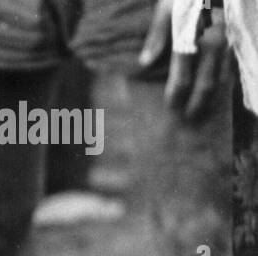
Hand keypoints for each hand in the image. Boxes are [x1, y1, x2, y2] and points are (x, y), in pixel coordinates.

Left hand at [141, 0, 227, 120]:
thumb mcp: (167, 7)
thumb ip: (157, 35)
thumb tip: (144, 63)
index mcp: (193, 37)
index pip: (182, 78)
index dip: (176, 97)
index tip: (170, 108)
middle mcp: (213, 42)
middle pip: (206, 85)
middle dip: (196, 105)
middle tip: (188, 120)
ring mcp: (227, 42)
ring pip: (222, 79)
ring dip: (211, 98)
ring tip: (202, 111)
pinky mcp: (235, 40)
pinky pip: (230, 67)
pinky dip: (222, 82)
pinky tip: (215, 92)